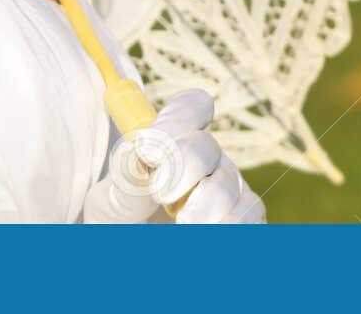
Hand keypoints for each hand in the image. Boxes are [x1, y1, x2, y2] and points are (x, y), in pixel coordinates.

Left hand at [83, 88, 265, 223]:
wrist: (130, 255)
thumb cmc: (120, 226)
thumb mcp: (110, 201)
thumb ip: (126, 175)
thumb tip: (141, 151)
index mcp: (176, 142)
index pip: (193, 106)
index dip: (175, 120)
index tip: (149, 150)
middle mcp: (209, 163)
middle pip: (207, 147)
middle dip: (180, 169)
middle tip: (160, 196)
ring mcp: (232, 192)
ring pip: (229, 187)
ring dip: (201, 209)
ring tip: (181, 225)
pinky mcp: (248, 223)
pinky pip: (250, 217)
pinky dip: (225, 227)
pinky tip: (200, 232)